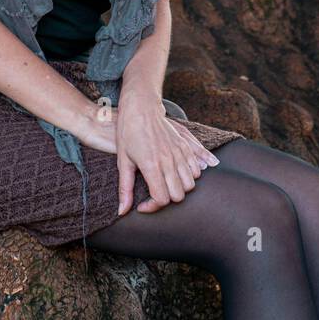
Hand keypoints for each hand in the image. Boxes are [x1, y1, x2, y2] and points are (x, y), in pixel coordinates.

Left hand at [114, 85, 219, 216]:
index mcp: (151, 165)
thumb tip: (122, 212)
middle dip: (167, 199)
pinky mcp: (185, 145)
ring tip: (165, 183)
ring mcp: (179, 152)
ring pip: (191, 184)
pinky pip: (196, 169)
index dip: (152, 206)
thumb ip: (125, 189)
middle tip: (154, 193)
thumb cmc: (128, 132)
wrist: (140, 107)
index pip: (162, 198)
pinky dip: (190, 176)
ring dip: (179, 188)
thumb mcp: (122, 161)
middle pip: (179, 195)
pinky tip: (176, 174)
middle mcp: (168, 160)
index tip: (143, 204)